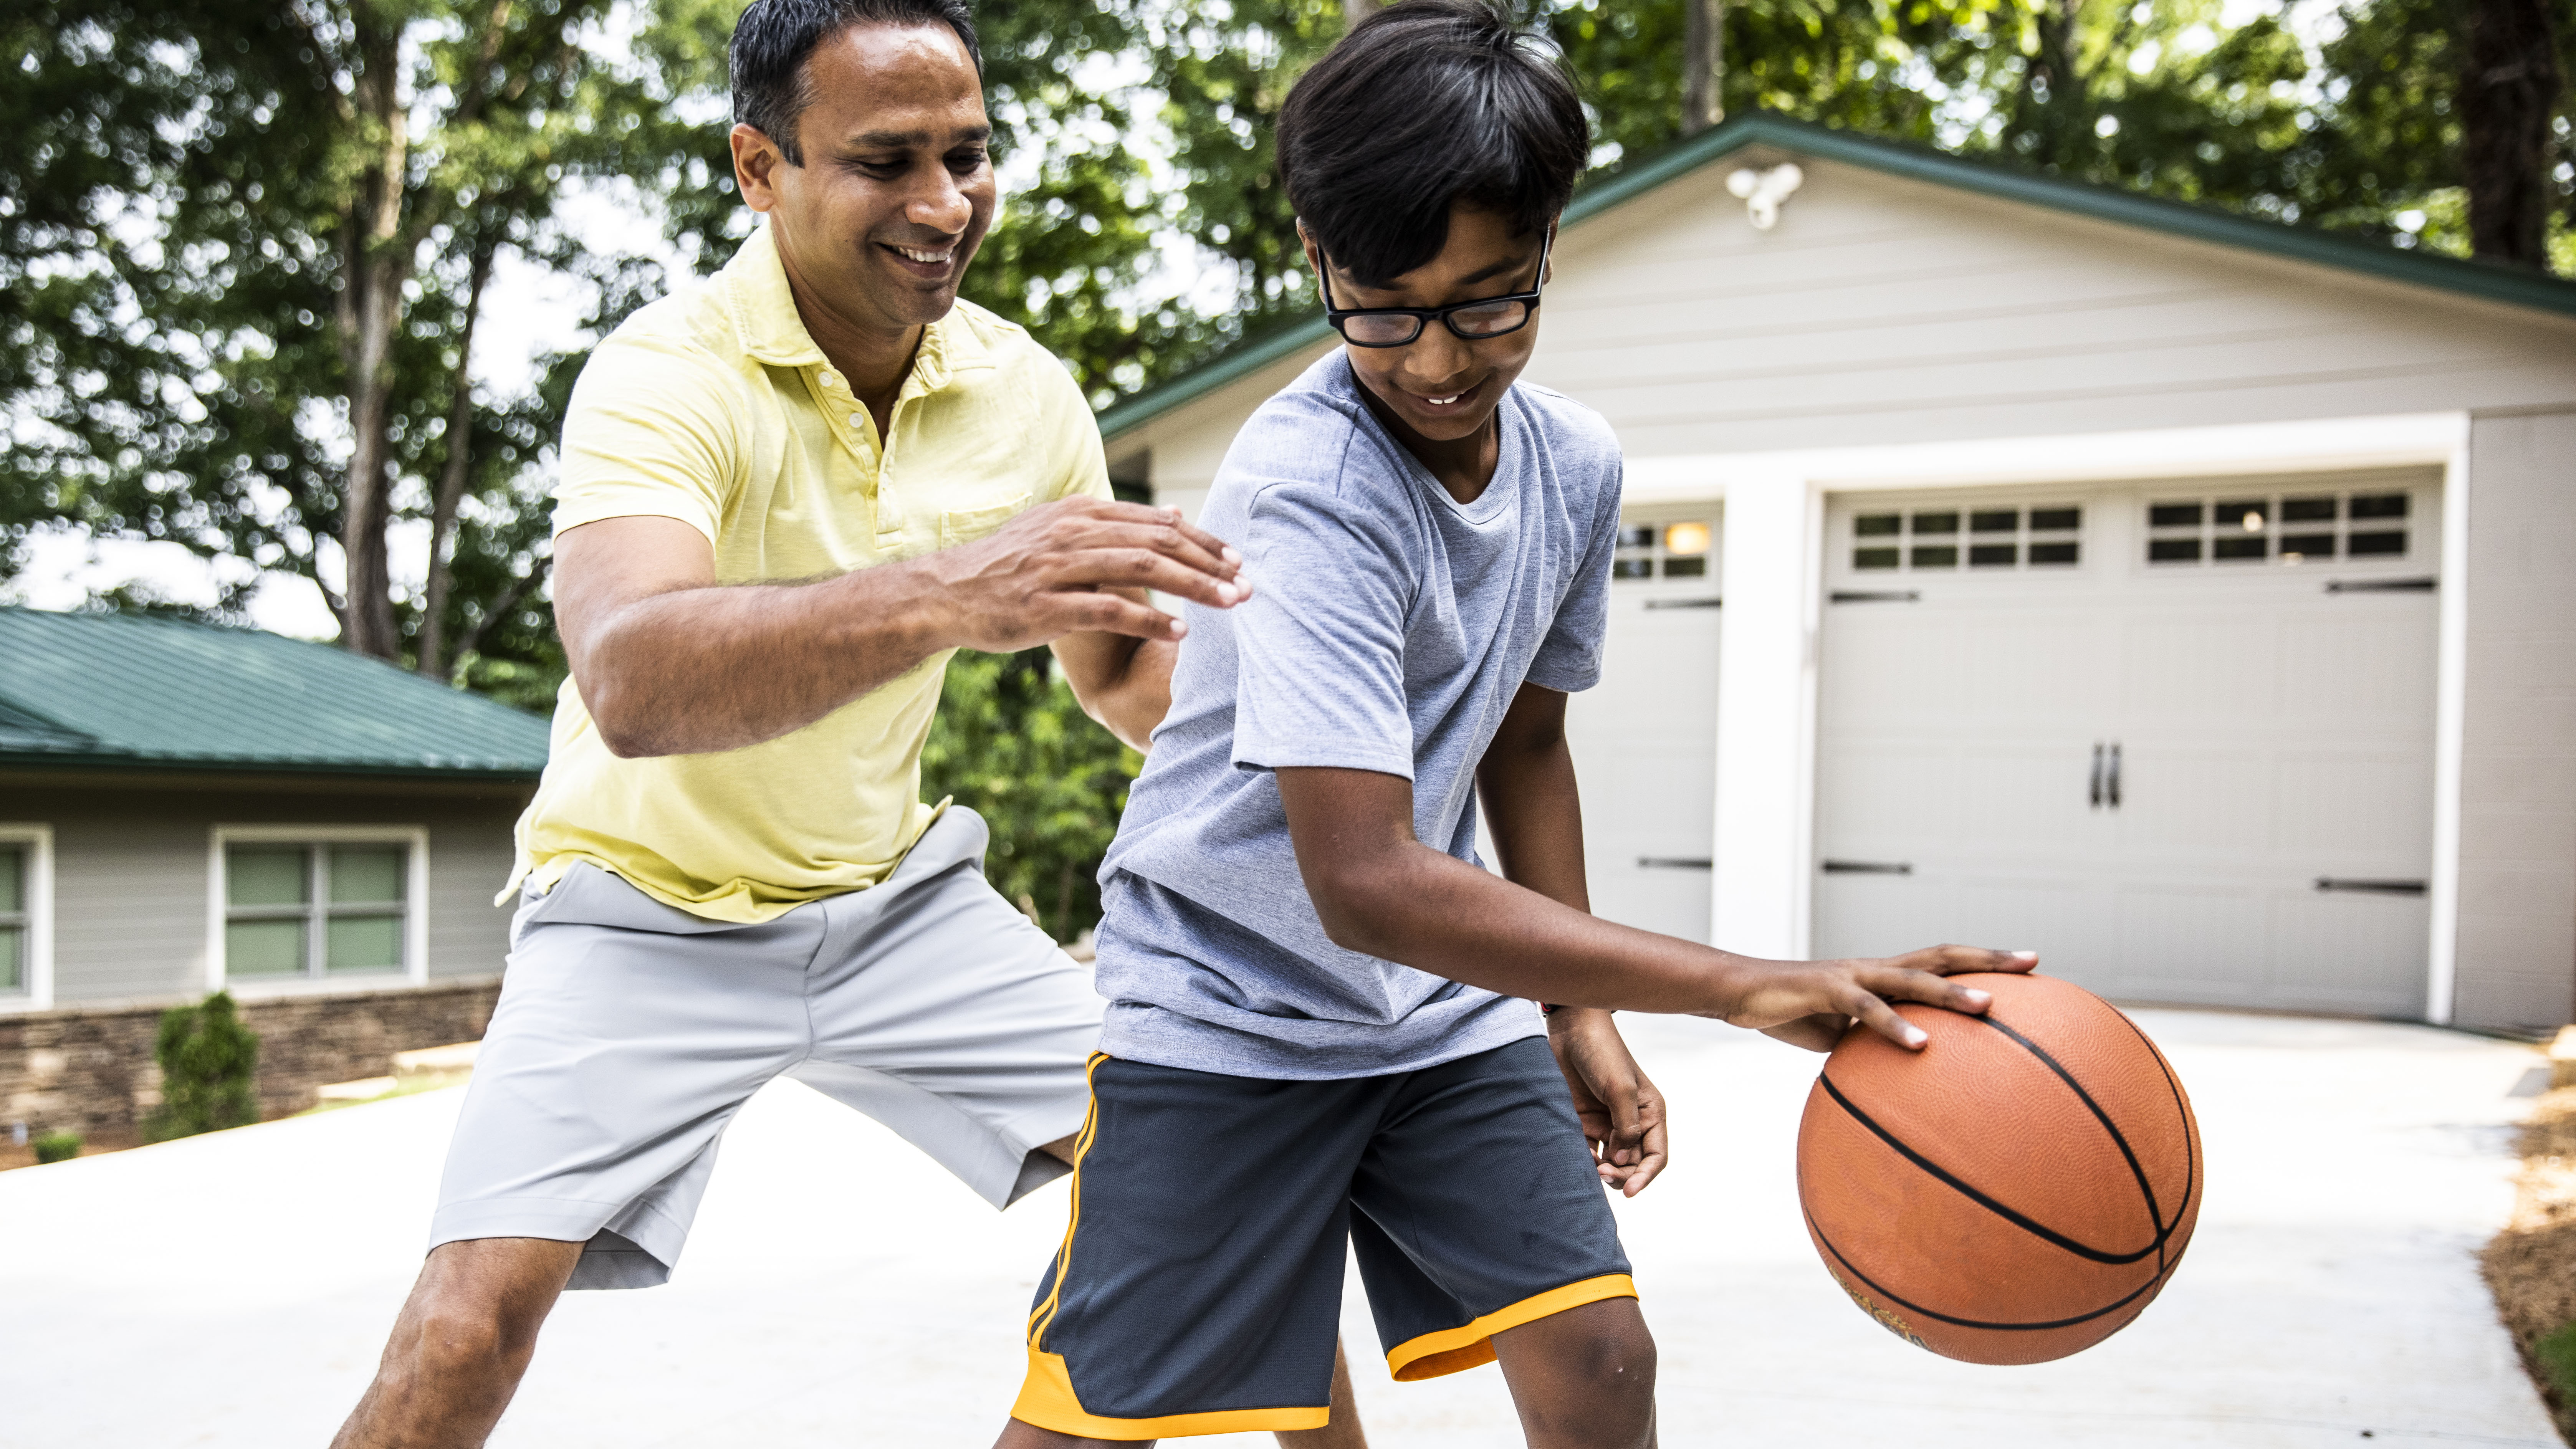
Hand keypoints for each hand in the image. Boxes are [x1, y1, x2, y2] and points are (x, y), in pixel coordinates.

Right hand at [928, 497, 1250, 651]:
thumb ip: (1116, 523)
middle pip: (1158, 542)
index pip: (1157, 521)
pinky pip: (1109, 609)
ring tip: (1230, 604)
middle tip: (1248, 584)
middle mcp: (1073, 533)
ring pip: (1142, 569)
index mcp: (1081, 512)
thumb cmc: (1010, 566)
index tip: (1238, 559)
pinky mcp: (1046, 605)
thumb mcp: (1060, 530)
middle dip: (1209, 563)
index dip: (1202, 540)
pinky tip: (1181, 631)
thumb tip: (1174, 514)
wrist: (946, 593)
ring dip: (1193, 587)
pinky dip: (1150, 619)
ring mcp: (1058, 568)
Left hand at [1546, 1008, 1668, 1196]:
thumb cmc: (1601, 1052)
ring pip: (1610, 1161)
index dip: (1645, 1176)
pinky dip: (1584, 1159)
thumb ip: (1626, 1126)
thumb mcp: (1620, 1088)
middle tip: (1603, 1173)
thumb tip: (1623, 1159)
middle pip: (1633, 1163)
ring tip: (1591, 1166)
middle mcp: (1631, 1122)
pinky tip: (1578, 1157)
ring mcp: (1606, 1122)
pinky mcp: (1584, 1121)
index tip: (1630, 1191)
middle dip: (1621, 1175)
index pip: (1656, 1155)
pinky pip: (1587, 1150)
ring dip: (1602, 1171)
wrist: (1570, 1030)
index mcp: (1650, 1113)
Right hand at [1722, 945, 2037, 1052]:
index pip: (1942, 961)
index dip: (1984, 961)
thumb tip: (1903, 1074)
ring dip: (1952, 993)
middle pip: (1942, 956)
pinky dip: (1896, 1025)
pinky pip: (1867, 1008)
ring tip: (1989, 1007)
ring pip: (1913, 977)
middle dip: (1989, 959)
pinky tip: (1921, 1045)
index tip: (2028, 965)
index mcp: (1882, 974)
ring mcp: (1853, 974)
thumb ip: (1873, 1044)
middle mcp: (1875, 967)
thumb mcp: (1841, 1033)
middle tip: (2032, 963)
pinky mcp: (1828, 989)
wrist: (1740, 992)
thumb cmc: (1791, 1012)